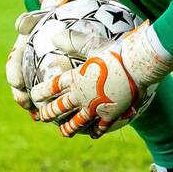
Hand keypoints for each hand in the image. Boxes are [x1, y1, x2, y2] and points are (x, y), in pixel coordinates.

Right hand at [5, 0, 91, 114]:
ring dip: (35, 108)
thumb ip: (28, 19)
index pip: (13, 66)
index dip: (13, 77)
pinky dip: (54, 107)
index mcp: (19, 54)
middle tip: (28, 105)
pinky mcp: (51, 86)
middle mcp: (25, 69)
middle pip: (19, 87)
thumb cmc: (49, 19)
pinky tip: (61, 116)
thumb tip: (19, 25)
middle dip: (21, 98)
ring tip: (40, 116)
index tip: (17, 84)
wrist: (63, 24)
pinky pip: (51, 98)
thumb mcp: (39, 17)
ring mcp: (36, 78)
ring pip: (33, 96)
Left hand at [31, 22, 172, 137]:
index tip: (34, 97)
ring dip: (68, 128)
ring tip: (63, 132)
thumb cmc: (116, 51)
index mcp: (75, 78)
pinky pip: (100, 127)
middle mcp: (81, 95)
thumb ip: (73, 41)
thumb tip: (54, 36)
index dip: (40, 94)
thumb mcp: (93, 44)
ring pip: (76, 123)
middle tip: (42, 117)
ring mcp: (95, 107)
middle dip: (48, 114)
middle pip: (59, 108)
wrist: (138, 65)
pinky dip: (94, 132)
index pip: (51, 88)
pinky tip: (92, 134)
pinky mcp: (110, 115)